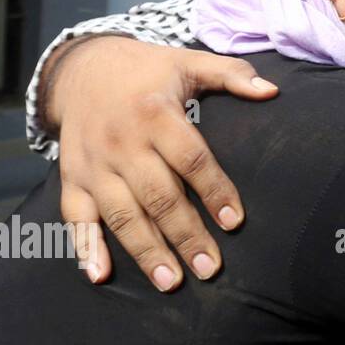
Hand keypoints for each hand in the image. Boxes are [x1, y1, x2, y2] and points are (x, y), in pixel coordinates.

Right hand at [51, 37, 275, 289]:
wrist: (82, 68)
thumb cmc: (148, 71)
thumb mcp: (189, 62)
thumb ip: (232, 75)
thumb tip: (272, 91)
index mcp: (155, 114)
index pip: (190, 159)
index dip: (214, 190)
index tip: (235, 221)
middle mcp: (122, 142)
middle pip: (158, 196)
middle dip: (185, 235)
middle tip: (210, 269)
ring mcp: (94, 164)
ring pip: (122, 214)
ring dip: (146, 251)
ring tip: (171, 281)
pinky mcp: (71, 178)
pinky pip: (75, 218)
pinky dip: (85, 247)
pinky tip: (100, 276)